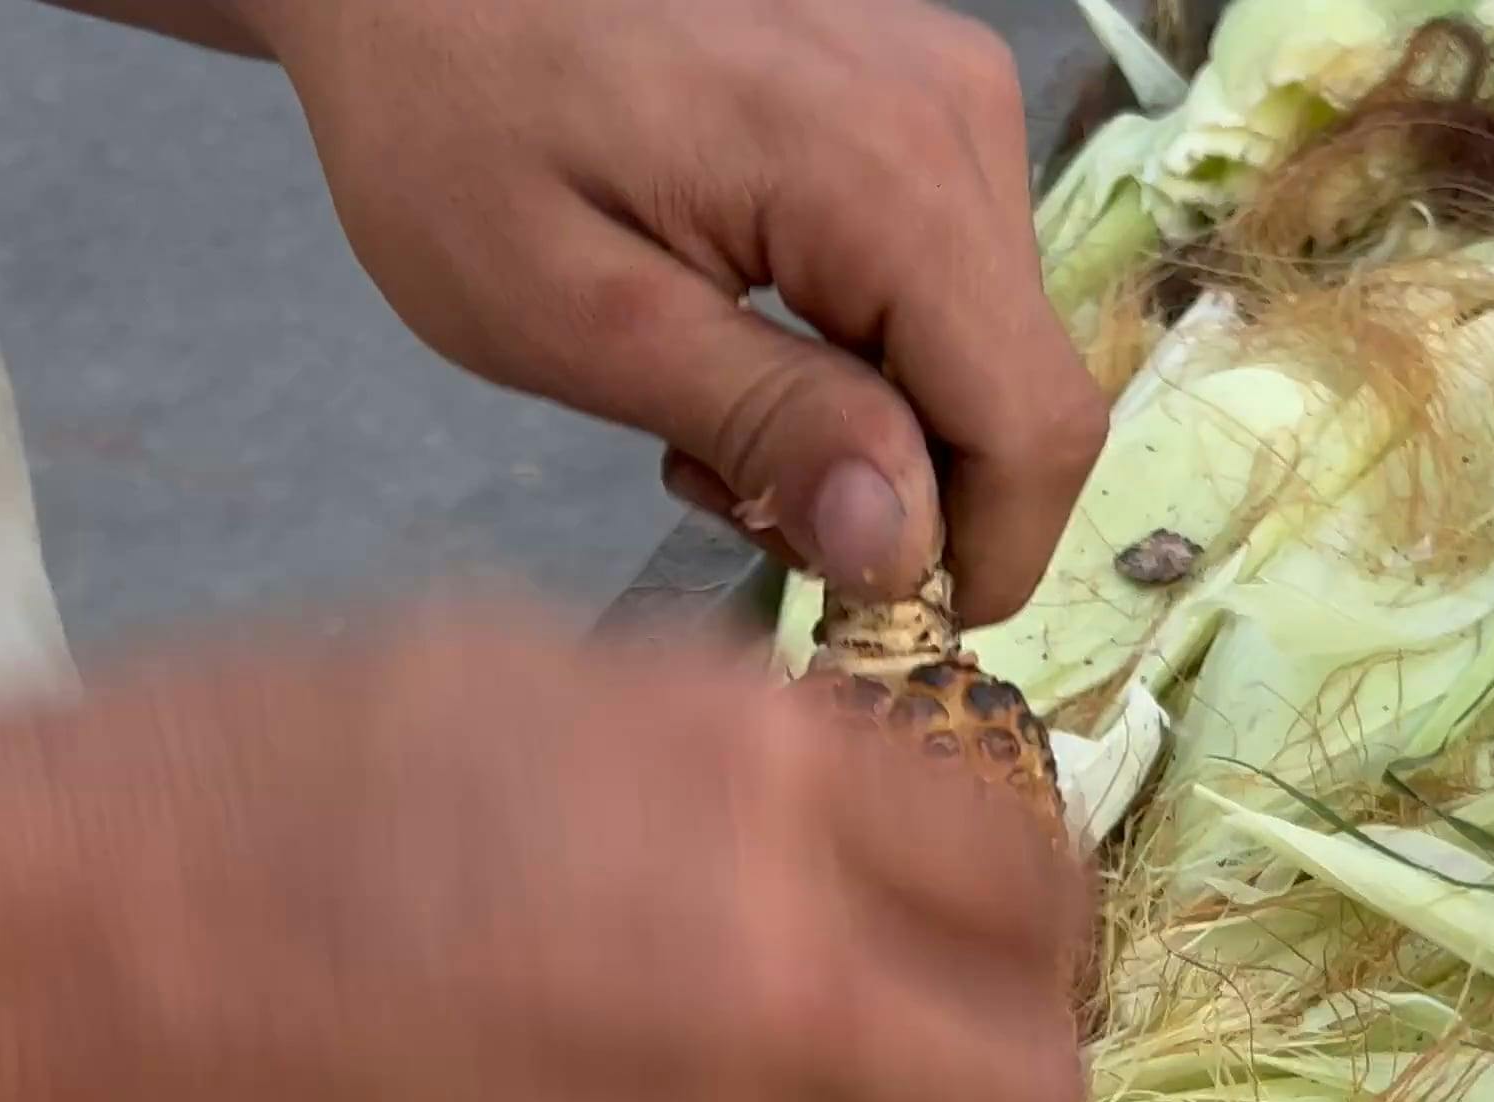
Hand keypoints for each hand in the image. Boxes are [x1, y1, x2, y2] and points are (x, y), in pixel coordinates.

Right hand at [0, 596, 1090, 1101]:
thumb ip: (735, 759)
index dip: (1017, 905)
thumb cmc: (225, 785)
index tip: (977, 926)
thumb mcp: (516, 675)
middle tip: (906, 1047)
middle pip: (1027, 1082)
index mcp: (756, 784)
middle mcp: (777, 988)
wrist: (17, 993)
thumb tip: (864, 821)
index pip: (1027, 873)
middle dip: (988, 1058)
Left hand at [235, 0, 1108, 620]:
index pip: (1036, 427)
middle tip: (722, 487)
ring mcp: (951, 100)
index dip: (974, 559)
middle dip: (900, 497)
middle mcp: (960, 120)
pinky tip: (739, 337)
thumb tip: (907, 548)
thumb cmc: (457, 133)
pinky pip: (947, 287)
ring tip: (705, 406)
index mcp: (887, 173)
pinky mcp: (925, 104)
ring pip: (987, 354)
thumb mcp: (578, 319)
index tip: (850, 609)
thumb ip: (763, 426)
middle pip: (1021, 397)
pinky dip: (863, 356)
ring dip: (872, 431)